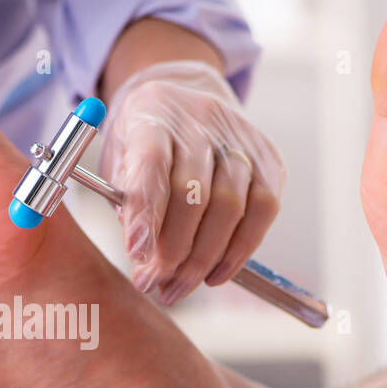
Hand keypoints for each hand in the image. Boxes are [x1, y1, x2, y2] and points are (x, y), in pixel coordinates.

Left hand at [99, 60, 285, 304]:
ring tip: (179, 287)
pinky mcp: (269, 158)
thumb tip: (146, 256)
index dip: (146, 213)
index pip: (152, 163)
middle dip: (173, 250)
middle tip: (156, 285)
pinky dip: (240, 250)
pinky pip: (263, 210)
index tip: (138, 256)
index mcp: (152, 114)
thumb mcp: (117, 161)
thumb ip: (128, 203)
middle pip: (194, 192)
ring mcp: (240, 137)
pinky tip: (216, 274)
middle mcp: (200, 119)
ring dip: (204, 258)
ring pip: (230, 206)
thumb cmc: (141, 143)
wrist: (183, 100)